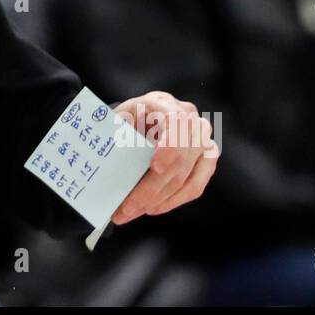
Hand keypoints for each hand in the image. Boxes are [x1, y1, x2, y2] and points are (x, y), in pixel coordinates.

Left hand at [110, 91, 218, 224]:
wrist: (139, 117)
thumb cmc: (127, 119)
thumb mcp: (117, 119)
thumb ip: (117, 135)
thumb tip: (108, 163)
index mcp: (163, 103)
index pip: (175, 123)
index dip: (169, 146)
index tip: (155, 167)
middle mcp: (188, 118)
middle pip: (179, 158)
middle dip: (151, 188)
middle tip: (125, 208)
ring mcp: (201, 138)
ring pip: (186, 176)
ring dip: (158, 199)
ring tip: (132, 212)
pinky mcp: (206, 158)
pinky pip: (195, 185)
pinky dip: (173, 200)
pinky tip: (153, 208)